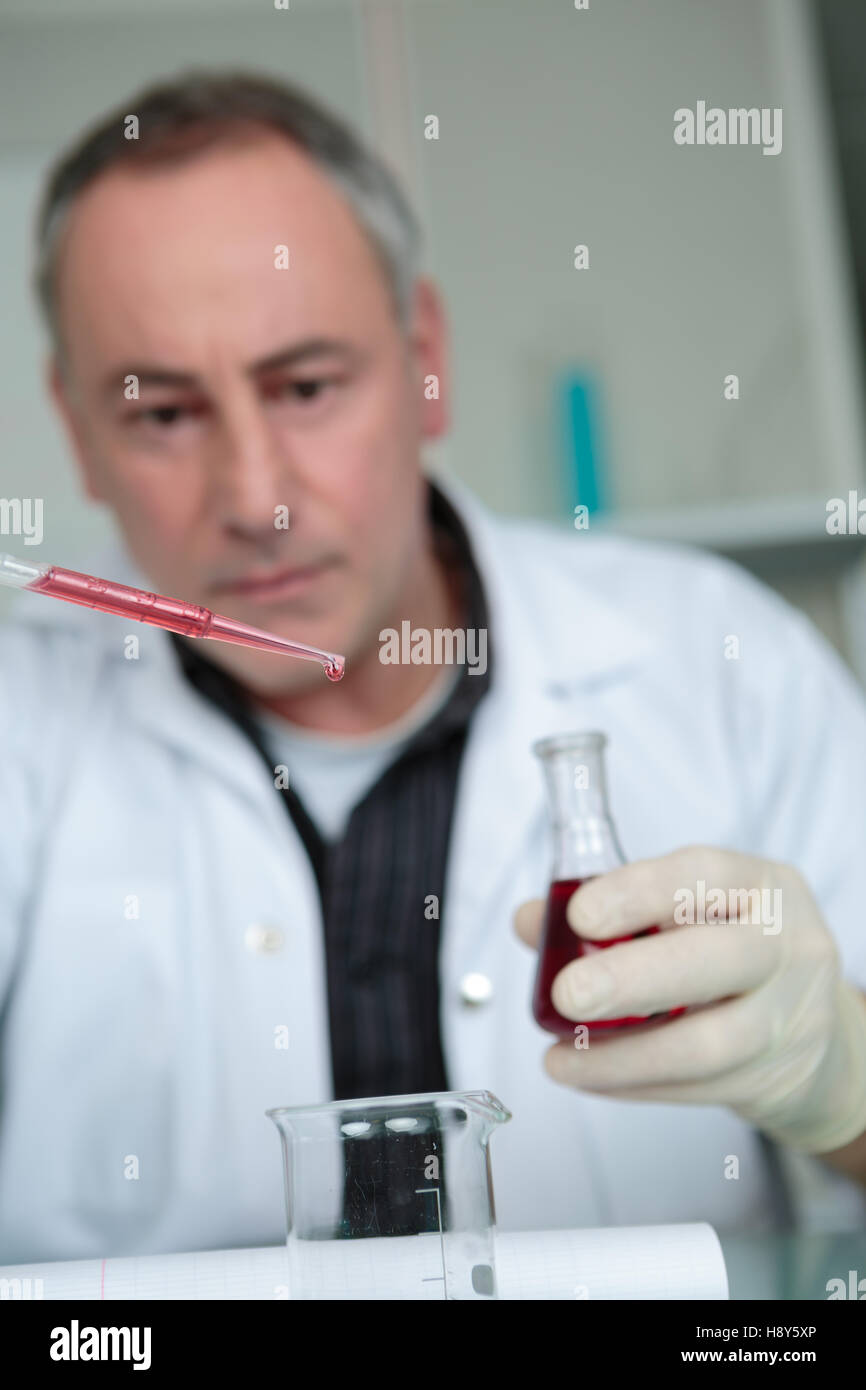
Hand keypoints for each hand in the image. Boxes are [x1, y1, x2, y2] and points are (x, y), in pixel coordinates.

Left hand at [514, 846, 865, 1154]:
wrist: (819, 1033)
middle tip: (567, 995)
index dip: (638, 892)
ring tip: (560, 1058)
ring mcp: (788, 1018)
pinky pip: (696, 1088)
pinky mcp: (774, 1078)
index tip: (580, 916)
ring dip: (621, 1056)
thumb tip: (531, 921)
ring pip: (707, 1044)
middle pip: (717, 961)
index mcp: (760, 886)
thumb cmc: (733, 954)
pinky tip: (590, 1076)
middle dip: (633, 979)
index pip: (703, 876)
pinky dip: (633, 1084)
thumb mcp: (687, 915)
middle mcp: (785, 946)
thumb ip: (611, 912)